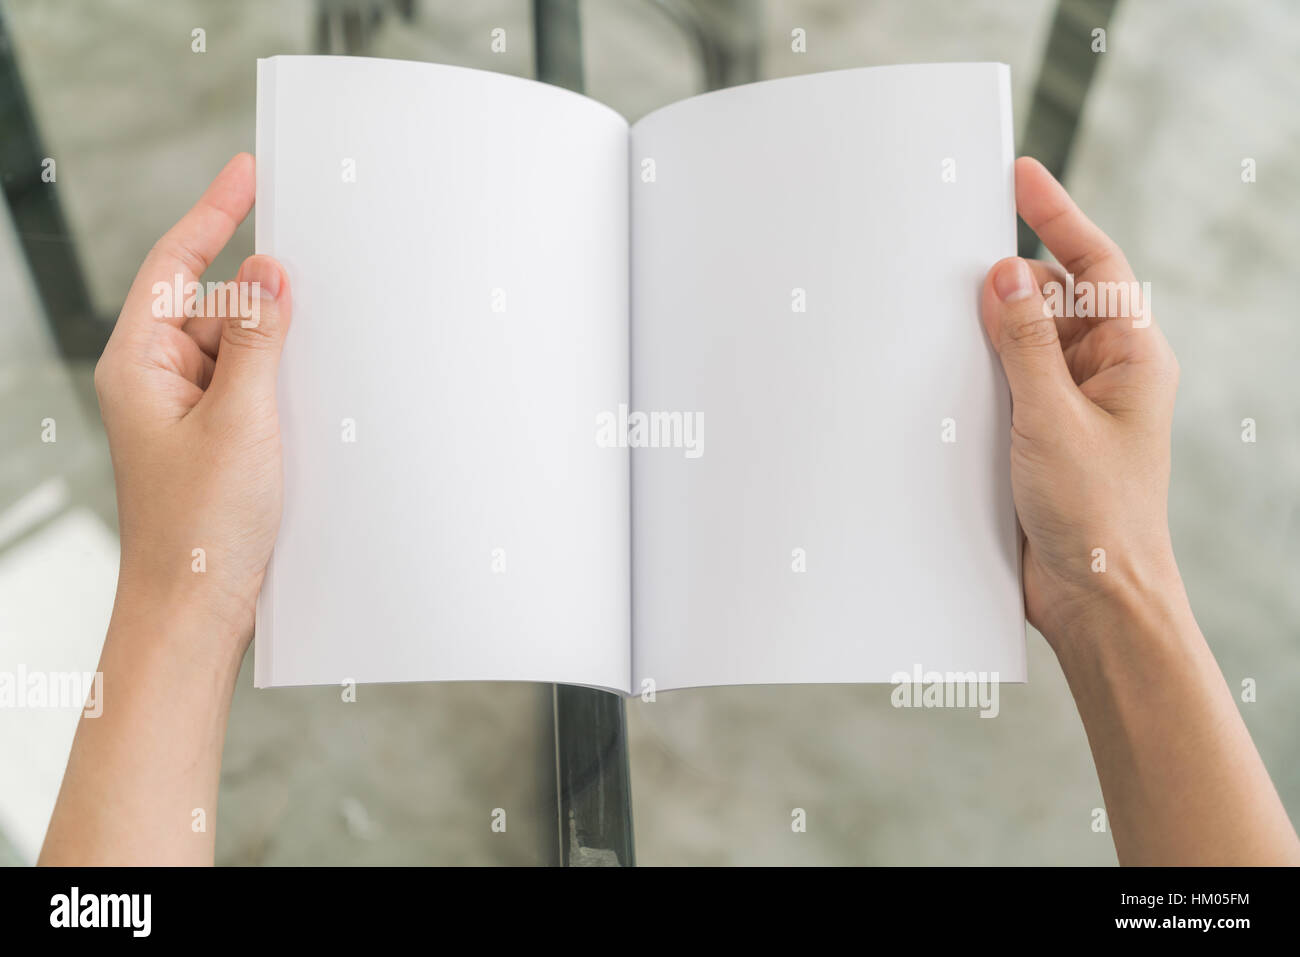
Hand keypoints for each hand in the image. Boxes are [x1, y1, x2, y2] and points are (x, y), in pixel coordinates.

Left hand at [94, 153, 290, 663]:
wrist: (196, 611)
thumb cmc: (199, 528)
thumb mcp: (240, 420)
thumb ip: (257, 339)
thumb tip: (269, 271)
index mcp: (140, 364)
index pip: (176, 266)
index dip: (213, 214)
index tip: (246, 174)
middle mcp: (157, 381)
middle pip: (216, 306)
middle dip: (264, 304)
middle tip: (315, 300)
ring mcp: (187, 412)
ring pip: (242, 350)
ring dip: (278, 354)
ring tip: (300, 393)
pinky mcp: (217, 440)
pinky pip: (252, 387)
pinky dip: (281, 387)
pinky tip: (305, 409)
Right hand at [980, 157, 1181, 646]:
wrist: (1095, 598)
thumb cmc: (1100, 518)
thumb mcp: (1055, 419)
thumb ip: (1025, 343)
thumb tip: (1007, 274)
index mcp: (1130, 358)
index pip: (1095, 266)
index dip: (1057, 216)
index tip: (1021, 176)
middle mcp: (1101, 375)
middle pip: (1052, 298)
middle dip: (1009, 274)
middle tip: (956, 243)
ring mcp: (1067, 406)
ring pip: (1020, 343)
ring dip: (986, 329)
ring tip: (941, 310)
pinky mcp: (1035, 437)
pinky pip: (1002, 385)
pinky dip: (974, 373)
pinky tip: (942, 374)